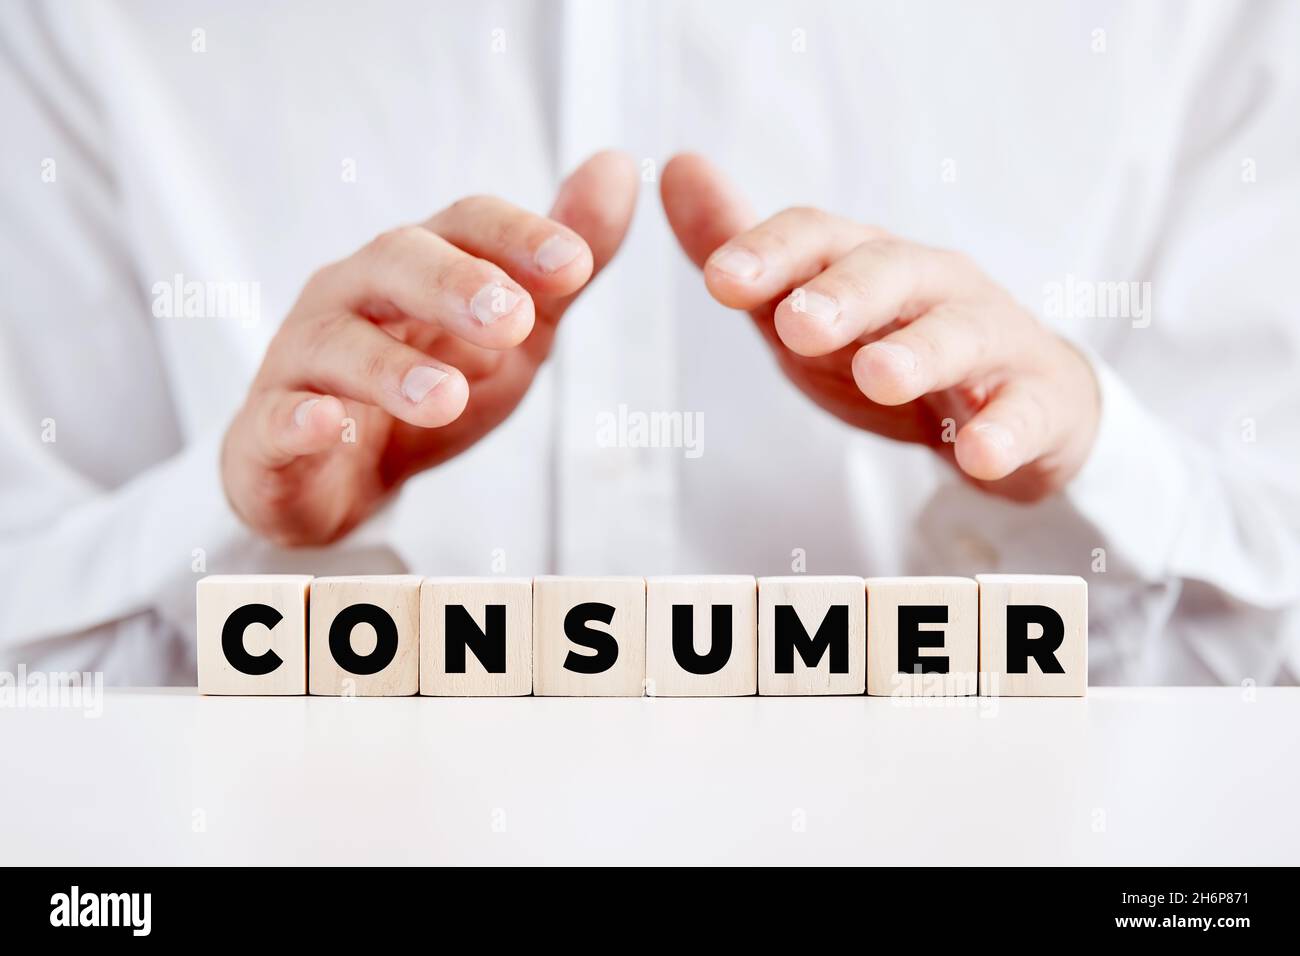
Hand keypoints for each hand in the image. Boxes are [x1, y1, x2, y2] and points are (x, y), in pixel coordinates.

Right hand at [222, 151, 637, 544]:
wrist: (334, 477)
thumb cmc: (428, 381)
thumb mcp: (515, 331)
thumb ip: (561, 265)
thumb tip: (621, 164)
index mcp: (418, 265)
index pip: (465, 225)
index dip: (517, 237)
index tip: (575, 265)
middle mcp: (353, 294)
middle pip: (395, 264)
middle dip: (454, 285)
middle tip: (512, 320)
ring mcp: (303, 359)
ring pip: (338, 345)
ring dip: (390, 369)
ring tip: (447, 398)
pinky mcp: (266, 432)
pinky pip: (273, 419)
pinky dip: (295, 420)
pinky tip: (322, 424)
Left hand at [660, 154, 1099, 501]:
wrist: (1018, 403)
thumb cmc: (893, 344)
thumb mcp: (804, 305)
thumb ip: (740, 252)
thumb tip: (676, 166)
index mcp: (865, 260)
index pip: (817, 236)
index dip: (770, 252)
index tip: (720, 280)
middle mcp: (930, 284)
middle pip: (888, 274)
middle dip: (842, 294)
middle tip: (797, 325)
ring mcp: (989, 338)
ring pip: (958, 334)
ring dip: (919, 353)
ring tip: (882, 377)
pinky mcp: (1037, 401)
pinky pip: (1024, 413)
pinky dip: (1004, 432)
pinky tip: (978, 454)